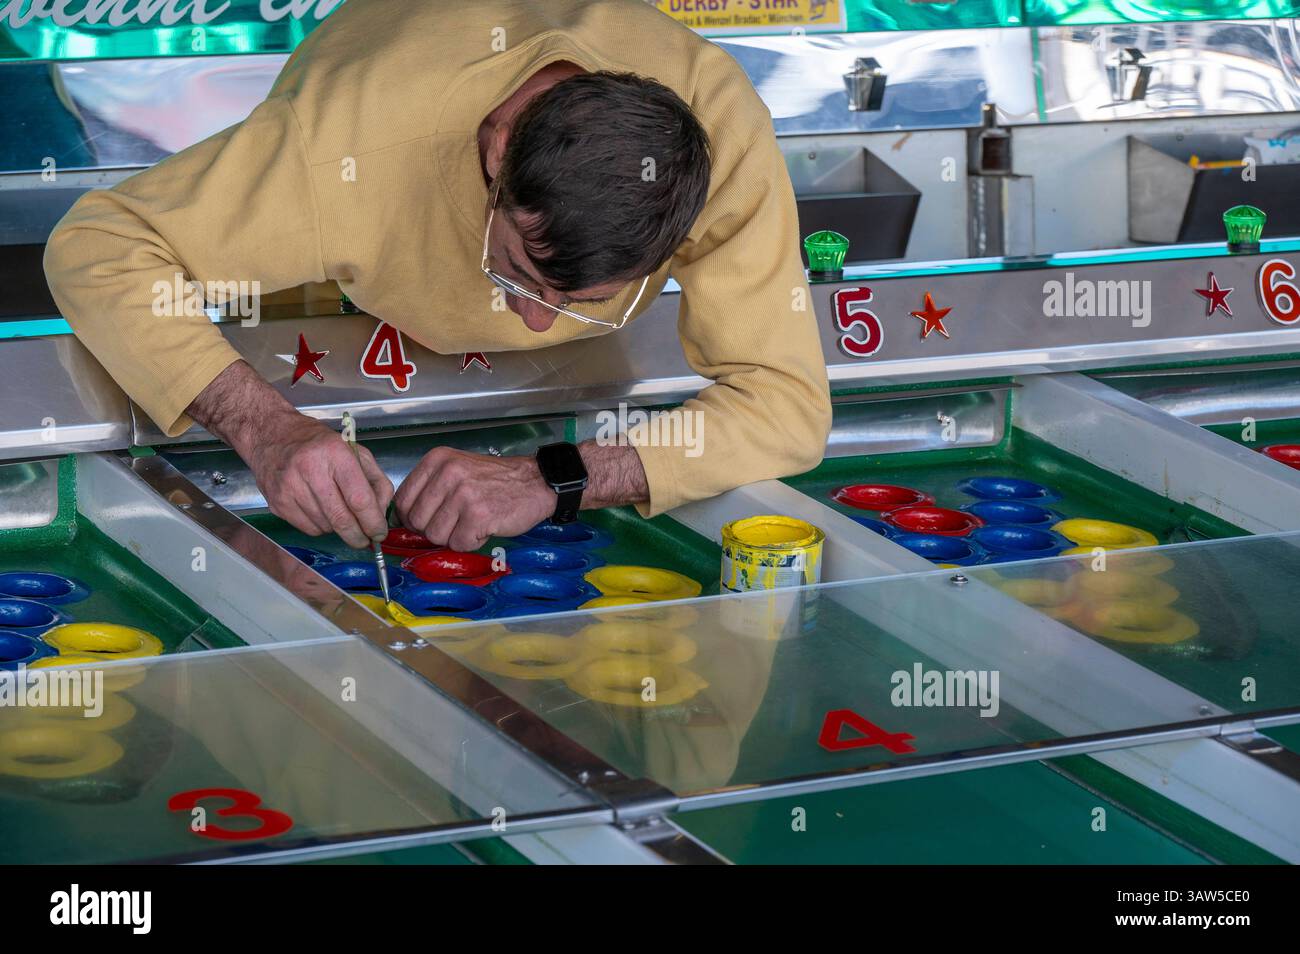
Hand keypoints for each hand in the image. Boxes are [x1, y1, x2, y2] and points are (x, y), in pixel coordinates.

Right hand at [246, 409, 393, 548]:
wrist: (273, 436)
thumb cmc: (319, 445)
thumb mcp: (356, 453)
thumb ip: (376, 482)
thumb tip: (380, 515)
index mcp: (335, 453)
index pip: (359, 499)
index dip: (372, 522)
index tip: (379, 533)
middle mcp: (310, 469)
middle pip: (341, 518)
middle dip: (358, 536)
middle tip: (365, 540)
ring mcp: (290, 488)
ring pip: (326, 527)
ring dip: (338, 528)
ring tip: (337, 511)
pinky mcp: (277, 503)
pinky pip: (308, 529)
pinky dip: (321, 527)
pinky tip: (320, 510)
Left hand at [394, 447, 554, 551]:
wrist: (536, 482)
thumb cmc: (497, 480)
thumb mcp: (458, 469)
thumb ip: (430, 488)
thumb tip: (403, 520)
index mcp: (437, 460)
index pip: (402, 500)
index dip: (411, 518)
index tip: (426, 521)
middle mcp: (448, 474)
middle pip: (416, 521)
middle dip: (433, 529)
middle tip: (455, 523)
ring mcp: (463, 495)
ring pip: (435, 535)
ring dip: (453, 537)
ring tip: (471, 523)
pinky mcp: (478, 516)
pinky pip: (459, 544)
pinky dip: (471, 543)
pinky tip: (484, 528)